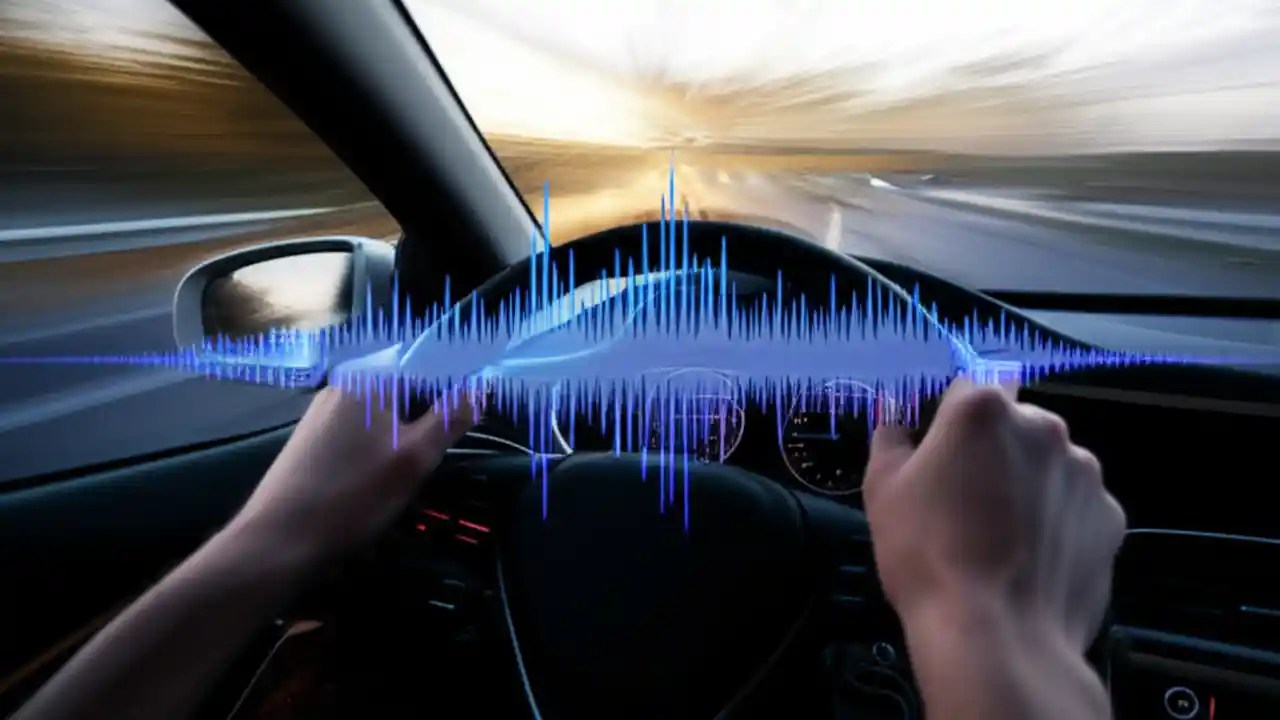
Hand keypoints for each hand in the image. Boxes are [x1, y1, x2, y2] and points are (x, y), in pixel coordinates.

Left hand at [232, 383, 478, 564]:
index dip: (456, 384)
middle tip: (440, 452)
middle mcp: (343, 384)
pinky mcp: (311, 437)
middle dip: (429, 412)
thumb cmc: (354, 495)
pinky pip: (359, 428)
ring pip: (382, 411)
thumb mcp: (415, 458)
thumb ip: (451, 417)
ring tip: (410, 470)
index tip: (474, 412)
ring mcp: (323, 410)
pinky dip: (379, 445)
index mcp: (370, 378)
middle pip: (404, 385)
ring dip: (405, 433)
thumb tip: (481, 385)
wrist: (279, 539)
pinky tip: (378, 476)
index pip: (428, 361)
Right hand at [863, 377, 1125, 652]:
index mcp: (983, 410)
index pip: (966, 388)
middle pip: (1016, 424)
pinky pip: (1077, 509)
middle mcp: (1045, 426)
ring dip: (1031, 485)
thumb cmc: (927, 557)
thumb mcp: (882, 492)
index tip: (939, 458)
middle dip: (996, 452)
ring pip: (1051, 466)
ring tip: (1004, 539)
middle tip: (967, 504)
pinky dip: (1060, 524)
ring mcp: (1086, 473)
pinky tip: (1034, 561)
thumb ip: (889, 440)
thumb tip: (894, 418)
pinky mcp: (1111, 518)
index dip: (949, 422)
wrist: (999, 638)